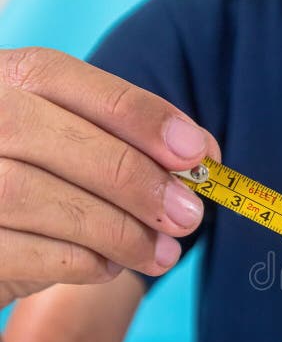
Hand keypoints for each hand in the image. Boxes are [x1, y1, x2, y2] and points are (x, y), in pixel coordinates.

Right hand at [0, 48, 219, 305]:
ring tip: (162, 252)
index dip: (132, 112)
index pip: (54, 75)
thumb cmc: (49, 189)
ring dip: (116, 230)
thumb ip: (132, 142)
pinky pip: (17, 252)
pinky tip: (110, 265)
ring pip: (27, 195)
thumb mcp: (83, 151)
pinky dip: (80, 261)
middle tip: (187, 215)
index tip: (194, 151)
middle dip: (131, 178)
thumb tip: (203, 153)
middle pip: (40, 133)